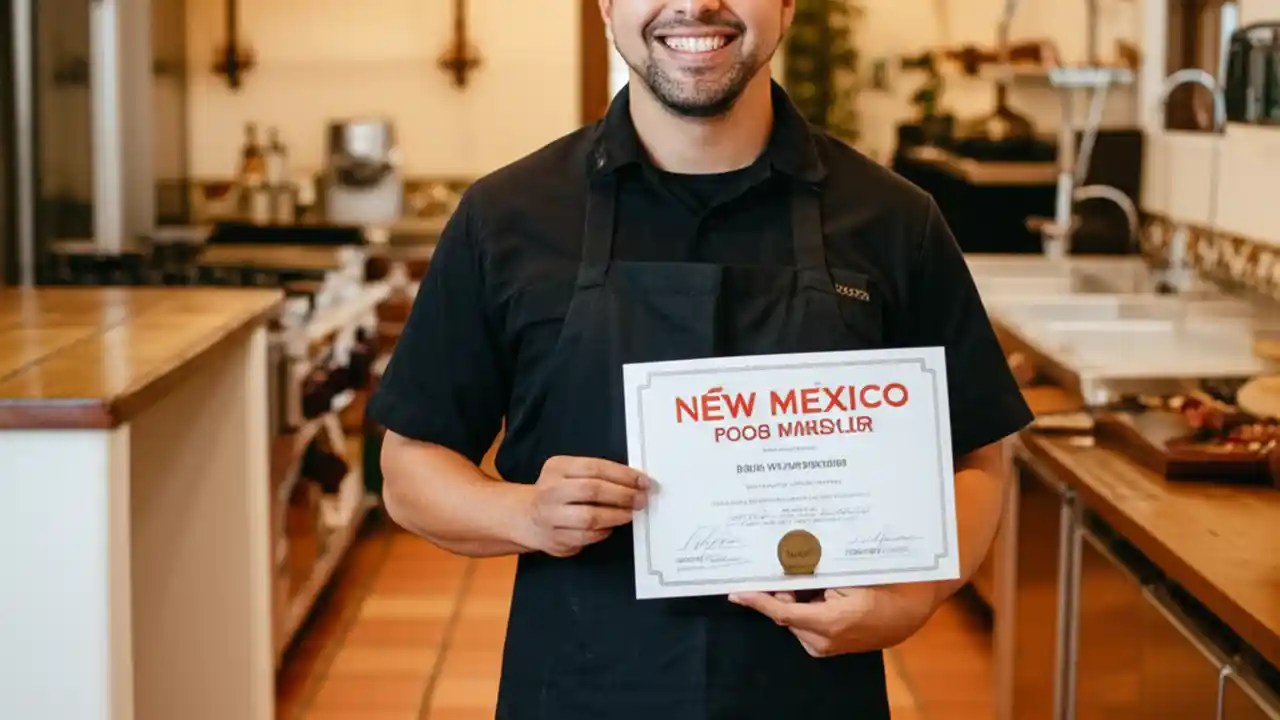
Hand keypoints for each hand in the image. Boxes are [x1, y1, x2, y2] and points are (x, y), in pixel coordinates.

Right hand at [518, 456, 649, 557]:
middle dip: (623, 495)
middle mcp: (550, 491)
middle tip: (641, 500)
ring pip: (589, 518)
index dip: (623, 475)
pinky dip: (603, 532)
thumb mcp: (569, 473)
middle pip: (592, 491)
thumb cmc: (559, 491)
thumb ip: (597, 474)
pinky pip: (585, 537)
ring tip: (630, 514)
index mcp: (557, 467)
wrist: (526, 517)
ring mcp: (550, 517)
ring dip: (616, 516)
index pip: (595, 468)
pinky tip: (610, 526)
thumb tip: (635, 481)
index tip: (643, 481)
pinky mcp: (554, 540)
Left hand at [729, 583, 941, 657]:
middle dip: (780, 592)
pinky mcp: (829, 648)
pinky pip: (806, 624)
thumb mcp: (849, 576)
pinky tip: (820, 593)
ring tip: (813, 580)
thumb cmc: (883, 586)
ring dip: (795, 599)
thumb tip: (785, 566)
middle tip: (784, 567)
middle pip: (785, 613)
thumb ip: (815, 576)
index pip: (782, 612)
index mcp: (829, 622)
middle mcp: (823, 641)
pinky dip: (804, 608)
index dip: (758, 601)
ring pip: (794, 618)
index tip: (737, 592)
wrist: (910, 611)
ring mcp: (826, 648)